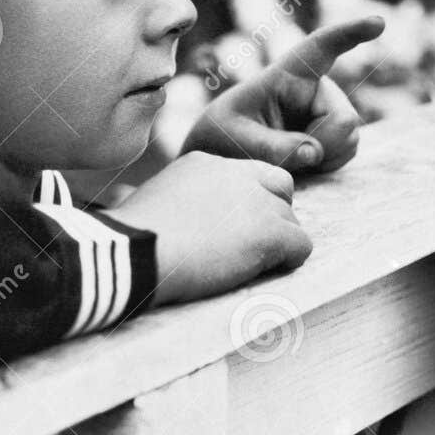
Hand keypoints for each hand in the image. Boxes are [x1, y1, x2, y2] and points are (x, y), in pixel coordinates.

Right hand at [106, 152, 311, 304]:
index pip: (249, 172)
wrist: (135, 252)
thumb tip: (183, 219)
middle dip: (276, 211)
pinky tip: (269, 270)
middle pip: (281, 186)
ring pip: (291, 219)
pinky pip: (301, 244)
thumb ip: (184, 199)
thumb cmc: (132, 238)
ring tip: (253, 264)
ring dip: (278, 241)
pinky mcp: (270, 232)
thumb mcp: (158, 200)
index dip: (252, 198)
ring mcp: (257, 202)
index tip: (239, 223)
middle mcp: (237, 175)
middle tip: (257, 241)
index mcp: (206, 163)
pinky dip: (291, 259)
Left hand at [182, 16, 385, 173]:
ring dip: (323, 157)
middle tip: (286, 155)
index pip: (321, 47)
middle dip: (322, 144)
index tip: (377, 23)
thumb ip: (272, 147)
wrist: (226, 155)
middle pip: (344, 118)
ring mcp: (329, 110)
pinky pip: (349, 151)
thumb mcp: (236, 140)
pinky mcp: (337, 132)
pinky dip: (328, 164)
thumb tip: (314, 153)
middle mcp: (317, 87)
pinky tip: (304, 161)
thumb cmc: (224, 136)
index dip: (351, 33)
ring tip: (289, 155)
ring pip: (350, 137)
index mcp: (288, 74)